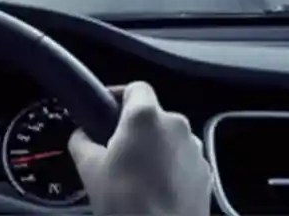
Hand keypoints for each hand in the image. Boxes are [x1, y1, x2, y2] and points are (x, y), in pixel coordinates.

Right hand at [68, 82, 211, 215]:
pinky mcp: (206, 170)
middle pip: (153, 115)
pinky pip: (183, 158)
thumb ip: (82, 141)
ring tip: (138, 175)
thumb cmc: (123, 201)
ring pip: (169, 137)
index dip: (119, 96)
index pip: (135, 88)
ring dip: (155, 148)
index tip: (105, 113)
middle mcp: (176, 123)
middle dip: (135, 129)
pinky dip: (171, 166)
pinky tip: (158, 188)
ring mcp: (195, 147)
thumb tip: (83, 134)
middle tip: (116, 152)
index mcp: (146, 116)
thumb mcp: (89, 169)